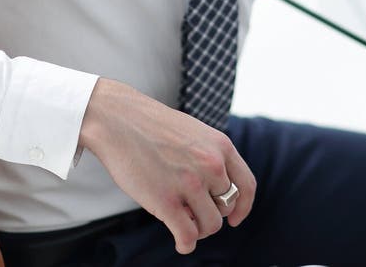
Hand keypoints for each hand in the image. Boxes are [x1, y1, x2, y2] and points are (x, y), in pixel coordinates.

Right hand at [79, 78, 255, 254]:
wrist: (119, 120)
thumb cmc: (153, 127)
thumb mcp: (195, 132)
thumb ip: (211, 156)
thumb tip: (218, 191)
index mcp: (221, 146)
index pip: (247, 185)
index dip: (243, 207)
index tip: (234, 219)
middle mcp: (211, 164)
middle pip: (226, 207)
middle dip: (210, 212)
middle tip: (189, 208)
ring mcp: (190, 183)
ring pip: (210, 225)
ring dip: (197, 228)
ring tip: (181, 219)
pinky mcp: (166, 201)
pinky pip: (188, 237)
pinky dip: (185, 244)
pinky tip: (179, 242)